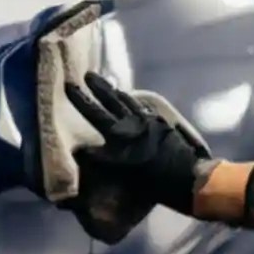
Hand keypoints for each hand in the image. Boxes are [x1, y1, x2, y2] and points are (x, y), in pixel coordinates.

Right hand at [64, 72, 206, 215]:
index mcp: (119, 132)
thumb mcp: (120, 170)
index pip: (94, 112)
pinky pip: (144, 108)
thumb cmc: (149, 179)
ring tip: (108, 83)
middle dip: (97, 87)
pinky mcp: (161, 125)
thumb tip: (77, 149)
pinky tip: (133, 100)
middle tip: (87, 74)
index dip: (80, 99)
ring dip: (116, 92)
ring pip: (128, 101)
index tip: (68, 85)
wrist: (184, 177)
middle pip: (111, 100)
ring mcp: (148, 121)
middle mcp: (132, 121)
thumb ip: (99, 157)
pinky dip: (135, 102)